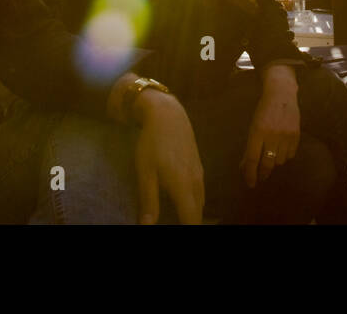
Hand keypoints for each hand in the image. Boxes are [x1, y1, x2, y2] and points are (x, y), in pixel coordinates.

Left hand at [132, 90, 203, 224]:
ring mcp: (199, 173)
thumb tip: (147, 225)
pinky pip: (201, 191)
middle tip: (180, 224)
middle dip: (191, 222)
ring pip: (201, 202)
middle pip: (198, 213)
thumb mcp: (145, 172)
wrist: (168, 115)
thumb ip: (149, 200)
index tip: (182, 232)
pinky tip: (186, 202)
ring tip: (184, 219)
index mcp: (183, 186)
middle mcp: (195, 182)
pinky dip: (195, 202)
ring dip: (194, 214)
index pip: (191, 219)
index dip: (189, 229)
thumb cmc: (152, 143)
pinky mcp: (198, 166)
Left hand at [240, 66, 300, 187]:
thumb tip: (244, 167)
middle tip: (260, 177)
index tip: (250, 183)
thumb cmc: (263, 111)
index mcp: (257, 131)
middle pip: (266, 163)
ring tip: (271, 154)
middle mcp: (271, 134)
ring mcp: (285, 135)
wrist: (281, 94)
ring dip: (274, 161)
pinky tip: (281, 148)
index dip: (250, 173)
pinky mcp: (296, 135)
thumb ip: (250, 147)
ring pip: (279, 161)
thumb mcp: (253, 127)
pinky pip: (290, 155)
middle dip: (262, 173)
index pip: (252, 158)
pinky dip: (284, 155)